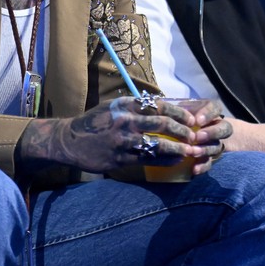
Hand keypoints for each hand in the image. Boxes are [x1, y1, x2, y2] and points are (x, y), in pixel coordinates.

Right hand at [19, 96, 229, 174]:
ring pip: (159, 144)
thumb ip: (133, 108)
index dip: (179, 113)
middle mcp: (124, 120)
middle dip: (184, 131)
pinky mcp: (120, 157)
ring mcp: (122, 140)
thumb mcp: (111, 108)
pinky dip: (166, 160)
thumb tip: (161, 107)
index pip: (159, 105)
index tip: (192, 119)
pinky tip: (175, 160)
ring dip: (179, 148)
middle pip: (163, 124)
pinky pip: (149, 159)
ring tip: (191, 151)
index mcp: (124, 105)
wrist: (69, 140)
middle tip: (195, 136)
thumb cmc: (93, 123)